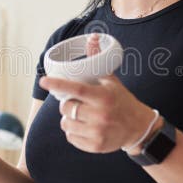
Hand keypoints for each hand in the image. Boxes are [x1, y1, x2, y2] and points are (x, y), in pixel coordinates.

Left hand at [39, 34, 154, 152]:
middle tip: (76, 102)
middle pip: (67, 108)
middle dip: (67, 104)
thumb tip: (91, 37)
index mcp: (103, 97)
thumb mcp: (111, 80)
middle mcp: (100, 115)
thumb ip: (97, 60)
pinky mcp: (95, 146)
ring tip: (79, 115)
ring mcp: (98, 132)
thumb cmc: (121, 100)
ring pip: (66, 123)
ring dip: (68, 118)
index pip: (76, 89)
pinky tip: (84, 127)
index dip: (58, 84)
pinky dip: (73, 132)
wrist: (138, 128)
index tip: (44, 81)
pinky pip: (71, 137)